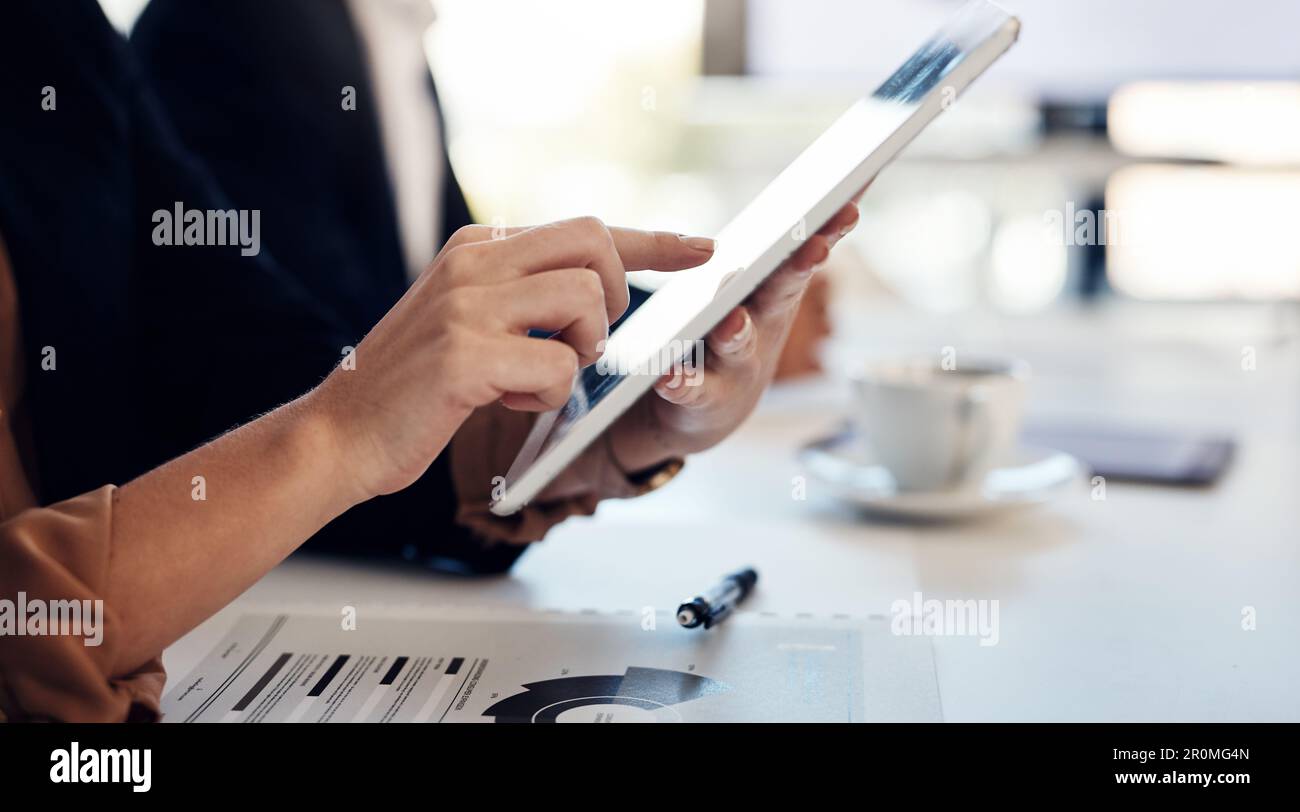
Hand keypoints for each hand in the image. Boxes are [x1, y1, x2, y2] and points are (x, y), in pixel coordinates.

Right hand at [307, 218, 714, 502]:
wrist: (339, 435)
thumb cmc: (414, 388)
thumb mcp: (466, 319)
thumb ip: (521, 296)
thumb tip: (595, 291)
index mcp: (478, 250)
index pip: (586, 228)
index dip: (655, 242)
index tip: (706, 249)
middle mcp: (475, 264)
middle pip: (597, 245)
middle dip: (615, 297)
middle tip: (585, 341)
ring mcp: (468, 306)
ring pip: (585, 302)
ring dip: (579, 352)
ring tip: (531, 376)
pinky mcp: (465, 356)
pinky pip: (559, 371)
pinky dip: (544, 398)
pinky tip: (500, 403)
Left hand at [608, 199, 862, 472]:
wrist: (707, 407)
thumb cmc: (732, 328)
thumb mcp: (755, 285)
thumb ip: (775, 247)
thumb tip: (813, 192)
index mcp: (771, 288)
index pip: (802, 250)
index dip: (828, 228)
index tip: (848, 202)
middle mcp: (763, 325)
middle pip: (782, 291)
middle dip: (798, 268)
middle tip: (814, 245)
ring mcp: (736, 364)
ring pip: (739, 345)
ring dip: (738, 332)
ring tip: (732, 320)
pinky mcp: (701, 397)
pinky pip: (691, 389)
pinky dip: (683, 382)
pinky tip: (670, 375)